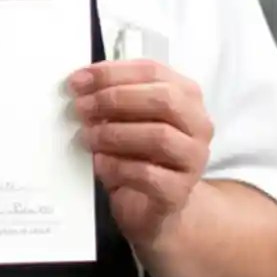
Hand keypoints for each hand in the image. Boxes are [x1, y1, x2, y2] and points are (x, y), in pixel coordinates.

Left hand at [70, 60, 212, 246]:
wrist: (153, 205)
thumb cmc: (138, 152)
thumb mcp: (127, 118)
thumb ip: (113, 97)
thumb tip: (81, 84)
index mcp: (185, 95)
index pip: (152, 71)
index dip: (111, 73)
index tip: (78, 80)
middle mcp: (197, 124)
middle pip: (163, 100)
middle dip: (115, 100)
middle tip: (82, 107)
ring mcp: (193, 159)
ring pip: (159, 136)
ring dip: (115, 133)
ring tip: (88, 137)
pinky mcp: (179, 191)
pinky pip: (149, 174)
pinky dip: (118, 166)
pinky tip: (99, 163)